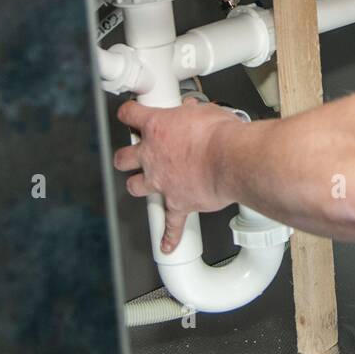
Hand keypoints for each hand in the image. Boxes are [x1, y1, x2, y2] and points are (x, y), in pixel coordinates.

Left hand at [114, 98, 238, 252]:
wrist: (232, 160)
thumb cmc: (221, 135)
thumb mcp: (207, 112)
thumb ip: (194, 113)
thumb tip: (193, 111)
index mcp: (157, 127)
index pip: (131, 114)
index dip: (128, 114)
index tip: (129, 115)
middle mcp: (153, 156)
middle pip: (123, 158)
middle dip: (125, 157)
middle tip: (131, 155)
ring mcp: (161, 181)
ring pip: (135, 187)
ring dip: (137, 186)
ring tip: (142, 186)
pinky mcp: (177, 203)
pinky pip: (170, 224)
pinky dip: (170, 235)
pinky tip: (167, 243)